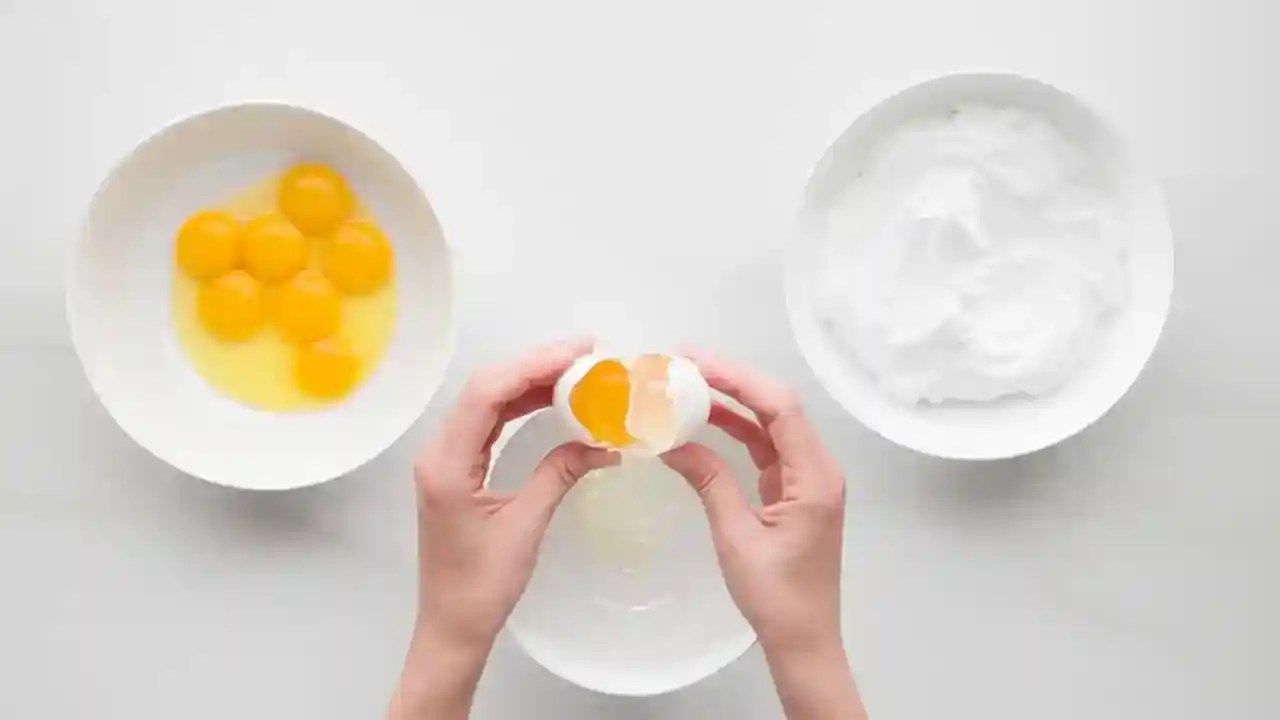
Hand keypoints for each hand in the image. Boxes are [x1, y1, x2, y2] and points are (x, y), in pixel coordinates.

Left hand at [392, 340, 617, 719]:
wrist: (451, 627)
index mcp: (446, 463)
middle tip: (585, 353)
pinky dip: (520, 407)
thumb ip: (560, 474)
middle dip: (535, 365)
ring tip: (577, 370)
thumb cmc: (481, 587)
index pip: (487, 394)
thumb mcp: (526, 526)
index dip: (532, 365)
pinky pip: (489, 424)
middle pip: (486, 389)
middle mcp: (439, 453)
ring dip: (529, 383)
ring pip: (488, 403)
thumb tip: (603, 442)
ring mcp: (446, 460)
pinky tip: (552, 400)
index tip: (577, 354)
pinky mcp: (458, 471)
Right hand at [661, 352, 864, 719]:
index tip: (695, 361)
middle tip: (683, 363)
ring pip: (770, 424)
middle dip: (731, 381)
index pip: (779, 407)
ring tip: (687, 384)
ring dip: (732, 403)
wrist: (804, 640)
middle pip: (776, 407)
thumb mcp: (736, 536)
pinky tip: (704, 420)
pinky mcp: (794, 491)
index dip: (737, 378)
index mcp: (814, 476)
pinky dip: (736, 431)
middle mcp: (818, 469)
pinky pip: (766, 447)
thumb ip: (709, 481)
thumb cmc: (776, 597)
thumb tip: (672, 442)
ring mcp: (807, 479)